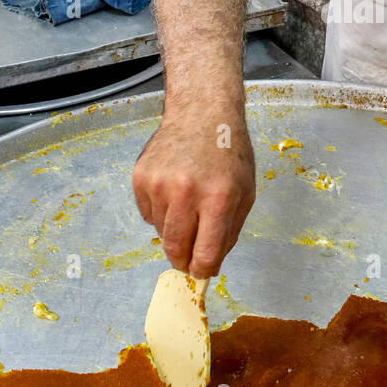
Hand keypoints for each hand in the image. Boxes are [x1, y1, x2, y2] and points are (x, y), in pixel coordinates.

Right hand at [132, 112, 255, 278]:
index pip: (205, 254)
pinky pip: (147, 214)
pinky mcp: (140, 178)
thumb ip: (229, 232)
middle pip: (176, 249)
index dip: (202, 270)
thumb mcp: (245, 192)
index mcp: (219, 198)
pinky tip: (173, 190)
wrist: (202, 113)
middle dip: (182, 260)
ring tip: (187, 205)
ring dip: (173, 231)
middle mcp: (186, 192)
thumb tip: (209, 264)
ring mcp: (159, 184)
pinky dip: (159, 212)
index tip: (200, 273)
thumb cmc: (228, 153)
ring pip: (160, 233)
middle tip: (188, 258)